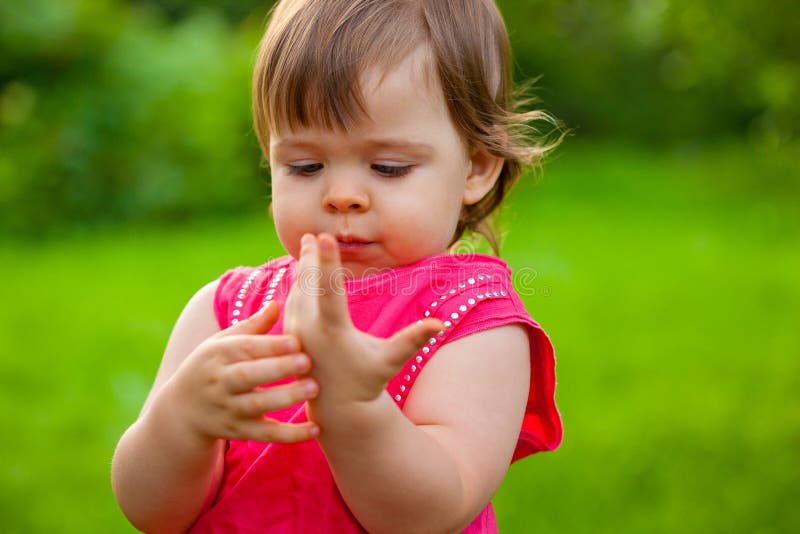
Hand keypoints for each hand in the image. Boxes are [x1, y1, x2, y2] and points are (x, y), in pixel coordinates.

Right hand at [158, 301, 319, 445]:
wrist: (181, 411)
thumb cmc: (213, 366)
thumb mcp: (223, 342)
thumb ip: (252, 326)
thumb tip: (276, 304)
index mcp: (219, 354)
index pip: (245, 348)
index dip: (270, 345)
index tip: (296, 341)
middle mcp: (222, 382)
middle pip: (249, 376)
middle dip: (278, 368)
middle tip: (307, 361)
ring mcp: (230, 409)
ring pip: (258, 405)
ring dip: (286, 397)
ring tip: (314, 388)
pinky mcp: (240, 432)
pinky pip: (267, 435)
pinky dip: (291, 435)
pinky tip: (315, 428)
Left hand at [283, 233, 442, 417]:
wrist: (336, 407)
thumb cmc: (368, 380)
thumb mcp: (391, 360)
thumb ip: (413, 339)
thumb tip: (441, 324)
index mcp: (332, 331)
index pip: (330, 290)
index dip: (327, 261)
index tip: (323, 237)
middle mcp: (308, 328)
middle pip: (309, 282)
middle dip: (313, 257)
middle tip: (315, 233)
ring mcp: (295, 330)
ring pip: (298, 288)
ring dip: (304, 265)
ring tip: (309, 242)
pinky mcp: (290, 332)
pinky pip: (293, 298)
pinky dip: (299, 280)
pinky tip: (303, 265)